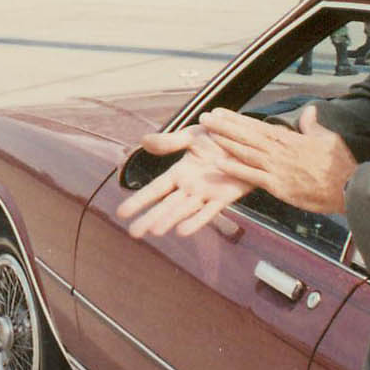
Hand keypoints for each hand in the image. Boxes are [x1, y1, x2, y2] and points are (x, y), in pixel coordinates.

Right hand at [116, 125, 252, 238]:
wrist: (248, 141)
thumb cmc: (218, 137)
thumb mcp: (191, 136)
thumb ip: (169, 141)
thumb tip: (143, 141)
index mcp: (180, 173)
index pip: (155, 189)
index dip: (139, 200)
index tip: (121, 213)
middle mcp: (190, 187)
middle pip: (166, 205)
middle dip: (149, 218)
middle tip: (133, 233)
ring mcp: (206, 194)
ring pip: (183, 210)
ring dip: (169, 220)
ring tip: (154, 231)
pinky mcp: (224, 198)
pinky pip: (209, 212)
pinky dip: (196, 221)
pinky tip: (182, 231)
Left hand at [198, 107, 355, 213]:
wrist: (350, 188)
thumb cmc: (340, 164)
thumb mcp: (328, 138)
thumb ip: (313, 125)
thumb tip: (309, 111)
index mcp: (289, 138)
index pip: (257, 126)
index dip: (236, 119)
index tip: (220, 112)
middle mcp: (279, 150)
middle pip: (246, 135)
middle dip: (224, 126)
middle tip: (205, 117)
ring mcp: (277, 167)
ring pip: (245, 151)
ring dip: (225, 141)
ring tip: (207, 133)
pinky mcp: (278, 186)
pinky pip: (252, 176)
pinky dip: (235, 169)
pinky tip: (219, 163)